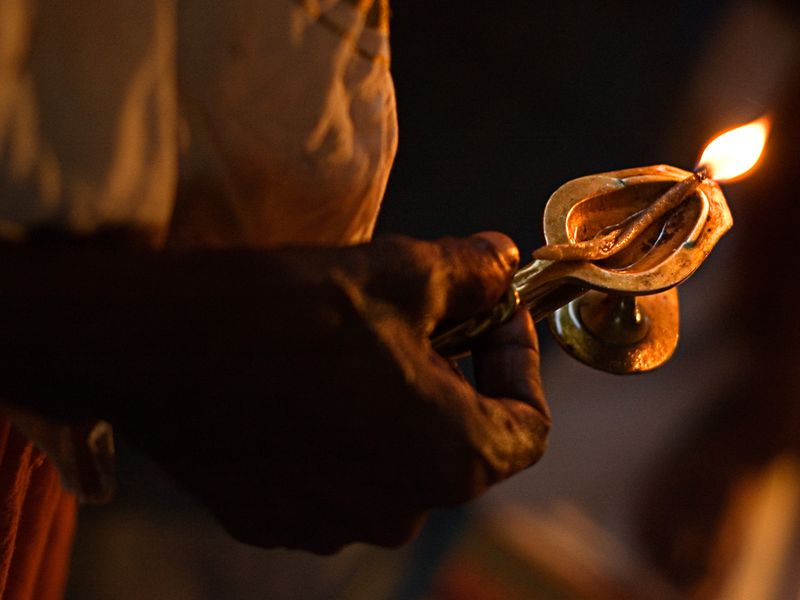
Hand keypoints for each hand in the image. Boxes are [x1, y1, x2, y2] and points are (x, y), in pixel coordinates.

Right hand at [1, 232, 549, 552]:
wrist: (153, 343)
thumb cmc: (287, 310)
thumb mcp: (400, 273)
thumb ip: (472, 274)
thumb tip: (501, 261)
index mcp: (450, 458)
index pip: (527, 426)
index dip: (518, 363)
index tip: (493, 316)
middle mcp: (399, 510)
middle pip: (459, 444)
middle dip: (456, 377)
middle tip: (429, 318)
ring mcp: (331, 525)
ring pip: (395, 462)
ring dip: (397, 407)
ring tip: (362, 347)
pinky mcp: (273, 521)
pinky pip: (336, 479)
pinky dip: (342, 435)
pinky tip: (308, 387)